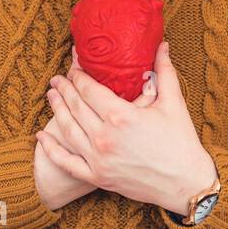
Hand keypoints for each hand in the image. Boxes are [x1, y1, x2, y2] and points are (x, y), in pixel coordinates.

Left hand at [39, 39, 218, 215]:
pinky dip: (51, 149)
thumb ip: (164, 71)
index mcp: (121, 117)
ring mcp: (98, 159)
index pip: (90, 90)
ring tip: (51, 96)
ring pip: (68, 130)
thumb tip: (162, 45)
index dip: (79, 75)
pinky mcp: (97, 177)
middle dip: (64, 89)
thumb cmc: (181, 142)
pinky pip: (67, 162)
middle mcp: (105, 137)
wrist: (185, 183)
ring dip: (57, 110)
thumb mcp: (173, 102)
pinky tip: (42, 136)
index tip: (74, 65)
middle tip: (57, 78)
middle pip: (76, 107)